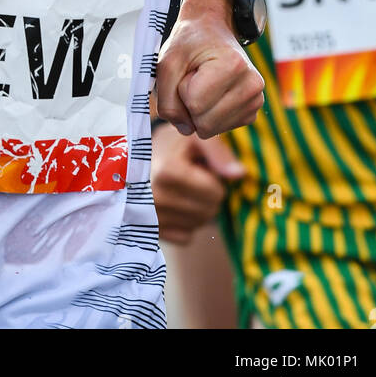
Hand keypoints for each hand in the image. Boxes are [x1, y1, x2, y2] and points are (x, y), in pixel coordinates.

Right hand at [152, 122, 245, 242]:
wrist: (135, 160)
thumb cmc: (171, 146)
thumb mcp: (194, 139)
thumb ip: (219, 153)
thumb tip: (240, 174)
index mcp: (167, 171)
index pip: (215, 193)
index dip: (213, 179)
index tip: (196, 168)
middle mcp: (155, 198)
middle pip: (209, 212)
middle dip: (207, 195)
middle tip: (190, 180)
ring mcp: (150, 218)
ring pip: (199, 225)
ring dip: (197, 209)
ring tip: (181, 190)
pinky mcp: (150, 231)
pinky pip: (186, 237)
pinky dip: (186, 224)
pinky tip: (174, 205)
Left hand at [155, 0, 263, 137]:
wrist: (211, 30)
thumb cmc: (189, 43)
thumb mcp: (167, 63)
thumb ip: (167, 100)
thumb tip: (185, 130)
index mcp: (233, 65)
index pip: (194, 104)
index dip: (181, 89)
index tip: (190, 69)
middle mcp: (252, 84)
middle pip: (204, 123)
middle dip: (189, 103)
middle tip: (195, 77)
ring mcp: (256, 100)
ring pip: (211, 129)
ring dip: (198, 109)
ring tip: (204, 83)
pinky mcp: (252, 111)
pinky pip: (219, 129)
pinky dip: (209, 114)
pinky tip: (214, 92)